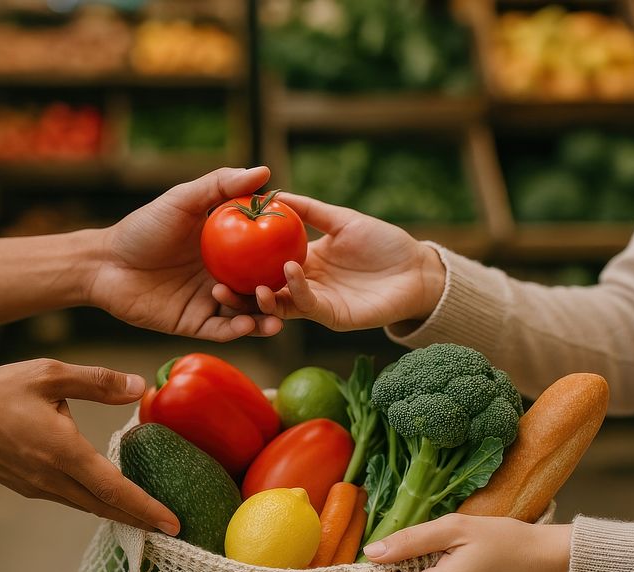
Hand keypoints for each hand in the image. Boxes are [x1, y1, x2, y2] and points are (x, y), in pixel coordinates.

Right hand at [0, 358, 179, 533]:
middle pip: (106, 507)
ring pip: (89, 506)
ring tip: (149, 516)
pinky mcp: (29, 487)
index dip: (146, 508)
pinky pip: (72, 500)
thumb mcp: (50, 374)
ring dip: (120, 513)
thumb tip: (139, 387)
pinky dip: (97, 503)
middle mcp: (53, 477)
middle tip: (174, 529)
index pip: (114, 488)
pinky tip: (109, 496)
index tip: (172, 523)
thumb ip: (97, 381)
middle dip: (141, 520)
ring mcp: (39, 487)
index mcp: (63, 451)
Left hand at [90, 167, 283, 340]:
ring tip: (276, 319)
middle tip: (295, 295)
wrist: (104, 262)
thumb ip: (222, 185)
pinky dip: (238, 330)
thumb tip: (265, 171)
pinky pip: (221, 330)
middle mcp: (222, 276)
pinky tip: (249, 326)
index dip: (284, 258)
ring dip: (263, 318)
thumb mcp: (184, 200)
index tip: (304, 256)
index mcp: (225, 249)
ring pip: (245, 314)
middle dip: (280, 296)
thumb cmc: (142, 227)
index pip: (262, 255)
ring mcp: (208, 302)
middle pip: (260, 289)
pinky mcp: (193, 323)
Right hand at [214, 193, 446, 331]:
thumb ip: (310, 210)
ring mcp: (317, 303)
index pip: (263, 267)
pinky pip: (308, 306)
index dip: (241, 265)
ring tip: (252, 284)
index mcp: (302, 263)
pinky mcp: (333, 316)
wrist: (416, 268)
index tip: (218, 252)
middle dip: (240, 294)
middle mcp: (304, 286)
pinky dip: (296, 290)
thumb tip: (277, 193)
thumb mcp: (341, 219)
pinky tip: (290, 272)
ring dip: (264, 298)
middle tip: (217, 284)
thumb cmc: (383, 243)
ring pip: (280, 306)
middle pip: (263, 293)